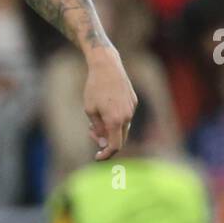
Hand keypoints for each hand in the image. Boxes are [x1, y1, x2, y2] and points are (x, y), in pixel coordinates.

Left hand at [83, 46, 137, 160]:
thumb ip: (97, 129)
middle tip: (90, 132)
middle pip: (120, 138)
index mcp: (115, 120)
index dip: (106, 154)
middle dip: (105, 140)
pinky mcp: (133, 101)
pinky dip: (115, 119)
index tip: (97, 157)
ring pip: (123, 127)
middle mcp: (127, 116)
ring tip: (94, 120)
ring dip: (110, 129)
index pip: (115, 146)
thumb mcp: (90, 110)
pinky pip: (125, 116)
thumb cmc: (94, 87)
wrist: (107, 66)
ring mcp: (132, 108)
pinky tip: (105, 109)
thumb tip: (104, 143)